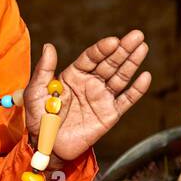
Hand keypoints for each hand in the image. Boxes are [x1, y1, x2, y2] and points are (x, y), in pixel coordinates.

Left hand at [23, 31, 151, 162]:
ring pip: (121, 77)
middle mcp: (90, 84)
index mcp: (73, 76)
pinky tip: (145, 76)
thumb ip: (44, 70)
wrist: (47, 146)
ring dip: (132, 62)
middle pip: (109, 63)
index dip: (102, 49)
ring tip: (143, 47)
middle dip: (123, 49)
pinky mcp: (110, 114)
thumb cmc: (39, 118)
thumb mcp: (36, 92)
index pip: (91, 58)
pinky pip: (126, 100)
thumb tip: (48, 46)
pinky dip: (137, 89)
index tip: (113, 41)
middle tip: (137, 35)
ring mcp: (102, 98)